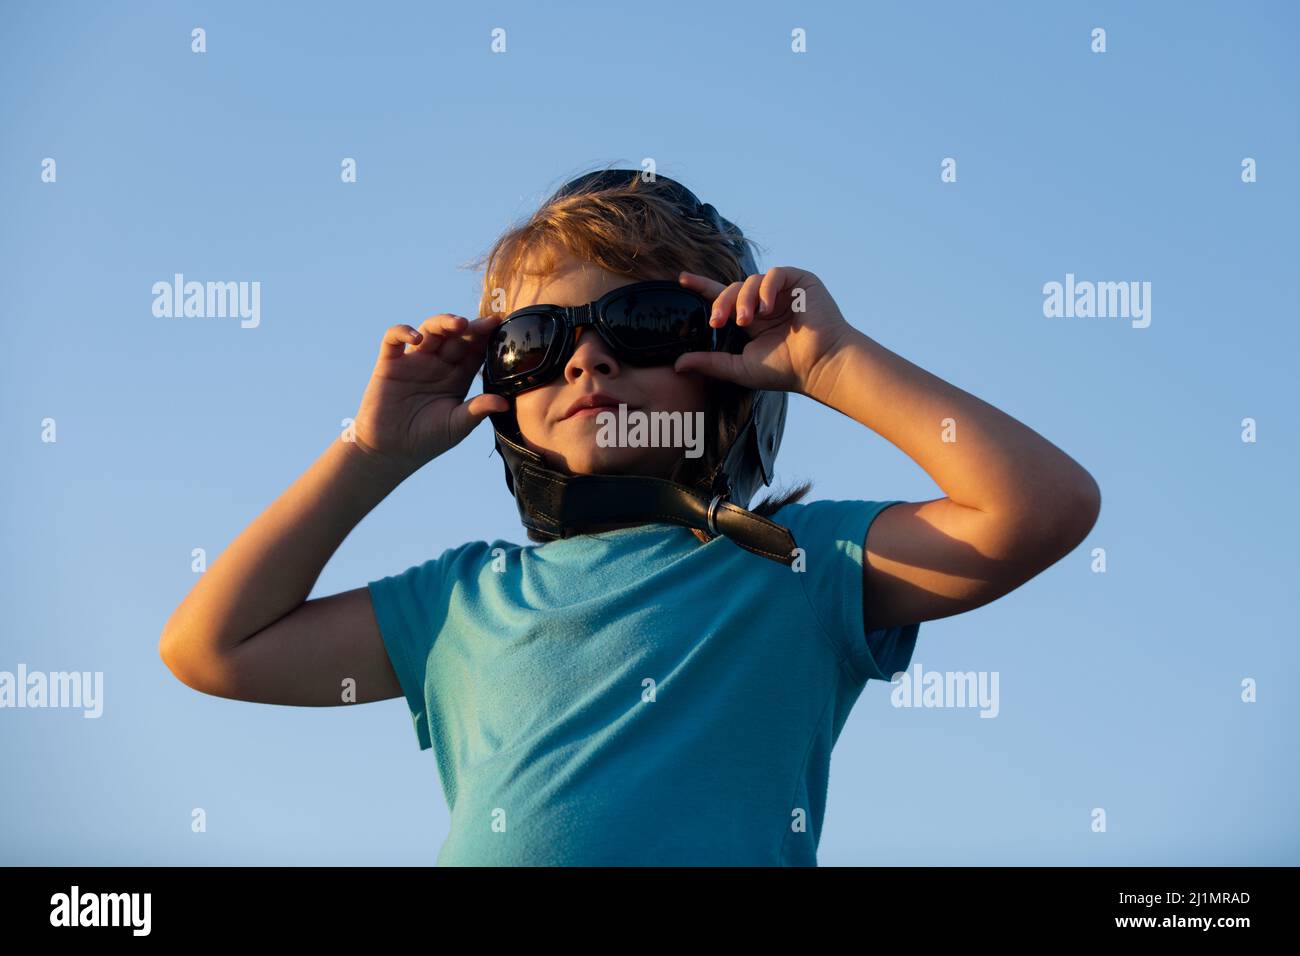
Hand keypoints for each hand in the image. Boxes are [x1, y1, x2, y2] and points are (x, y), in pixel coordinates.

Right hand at [351, 313, 509, 472]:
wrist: (391, 452)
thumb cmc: (427, 440)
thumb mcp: (457, 425)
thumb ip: (478, 410)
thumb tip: (505, 403)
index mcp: (457, 376)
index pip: (475, 350)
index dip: (487, 338)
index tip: (501, 326)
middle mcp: (437, 364)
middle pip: (455, 336)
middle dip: (471, 327)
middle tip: (486, 323)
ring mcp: (414, 361)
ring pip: (429, 330)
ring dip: (443, 322)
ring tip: (458, 324)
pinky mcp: (389, 364)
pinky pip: (393, 339)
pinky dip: (402, 332)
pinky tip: (416, 339)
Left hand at [673, 267, 856, 396]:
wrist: (820, 365)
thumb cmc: (786, 370)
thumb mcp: (740, 367)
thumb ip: (710, 363)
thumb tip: (677, 365)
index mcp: (753, 319)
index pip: (724, 297)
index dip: (703, 287)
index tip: (682, 280)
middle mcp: (766, 303)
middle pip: (733, 289)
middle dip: (721, 302)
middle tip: (717, 321)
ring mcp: (783, 291)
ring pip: (750, 280)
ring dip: (743, 299)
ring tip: (747, 320)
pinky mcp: (800, 281)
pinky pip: (774, 274)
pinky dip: (765, 289)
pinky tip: (765, 308)